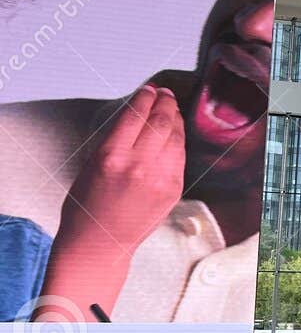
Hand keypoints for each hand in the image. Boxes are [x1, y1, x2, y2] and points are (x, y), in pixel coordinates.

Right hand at [36, 87, 185, 319]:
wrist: (100, 242)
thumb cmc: (88, 205)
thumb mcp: (91, 164)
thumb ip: (117, 140)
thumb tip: (137, 117)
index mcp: (111, 156)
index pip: (136, 115)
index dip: (145, 98)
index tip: (149, 89)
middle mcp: (139, 165)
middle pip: (161, 122)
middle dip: (165, 103)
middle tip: (166, 94)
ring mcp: (160, 178)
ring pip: (176, 138)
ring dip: (175, 120)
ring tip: (172, 110)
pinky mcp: (173, 190)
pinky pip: (180, 158)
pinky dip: (178, 142)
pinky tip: (174, 135)